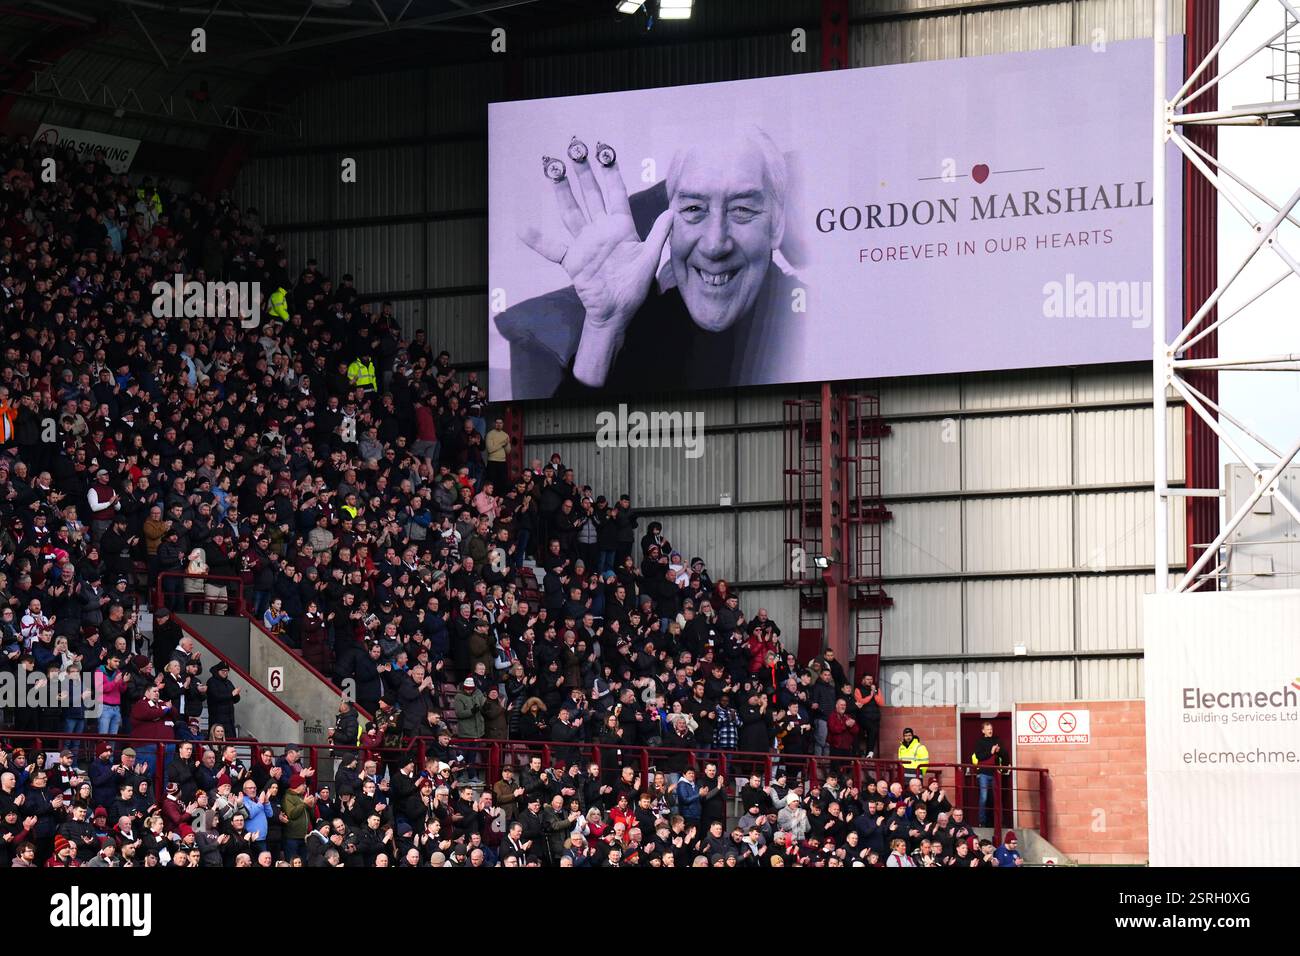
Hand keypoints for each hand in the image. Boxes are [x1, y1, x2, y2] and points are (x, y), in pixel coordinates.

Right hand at [519, 141, 672, 387]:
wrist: (616, 313)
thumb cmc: (635, 288)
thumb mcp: (650, 260)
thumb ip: (659, 235)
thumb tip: (673, 213)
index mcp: (621, 227)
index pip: (615, 194)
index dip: (610, 173)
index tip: (604, 152)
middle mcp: (601, 230)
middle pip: (590, 195)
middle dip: (584, 172)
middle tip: (575, 149)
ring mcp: (585, 243)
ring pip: (571, 211)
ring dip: (563, 191)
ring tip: (554, 170)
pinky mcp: (573, 260)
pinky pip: (553, 248)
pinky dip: (538, 241)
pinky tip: (523, 230)